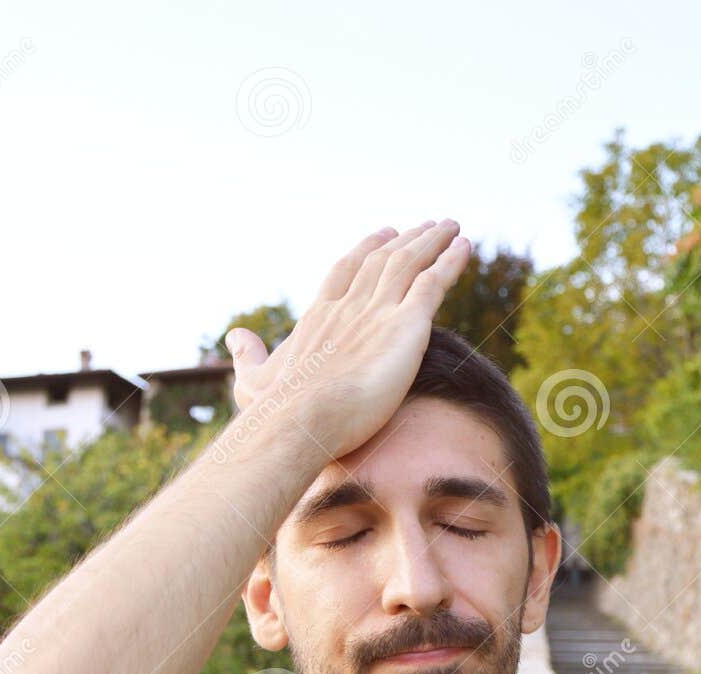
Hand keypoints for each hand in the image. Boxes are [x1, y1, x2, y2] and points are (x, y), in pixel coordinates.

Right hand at [224, 220, 471, 460]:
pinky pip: (434, 283)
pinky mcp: (406, 326)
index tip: (384, 235)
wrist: (303, 419)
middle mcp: (349, 306)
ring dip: (433, 242)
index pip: (346, 271)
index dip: (366, 250)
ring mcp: (378, 312)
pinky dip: (451, 262)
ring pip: (410, 264)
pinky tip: (465, 248)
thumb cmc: (277, 411)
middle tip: (426, 227)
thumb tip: (235, 336)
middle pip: (383, 260)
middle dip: (406, 240)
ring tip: (451, 227)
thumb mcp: (252, 382)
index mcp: (319, 316)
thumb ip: (247, 356)